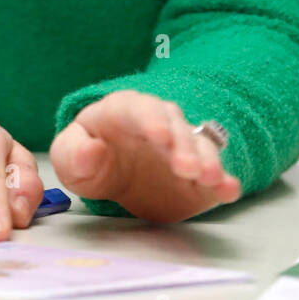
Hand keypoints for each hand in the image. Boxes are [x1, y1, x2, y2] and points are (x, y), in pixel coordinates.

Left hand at [49, 90, 240, 223]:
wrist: (116, 174)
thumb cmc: (90, 157)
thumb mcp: (69, 156)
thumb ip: (73, 153)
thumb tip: (90, 152)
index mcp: (125, 111)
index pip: (140, 109)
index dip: (151, 120)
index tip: (159, 136)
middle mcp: (161, 124)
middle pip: (176, 127)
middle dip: (183, 146)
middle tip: (186, 167)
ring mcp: (182, 149)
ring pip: (200, 148)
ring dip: (207, 161)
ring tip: (210, 177)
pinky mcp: (198, 177)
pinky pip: (215, 177)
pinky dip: (224, 183)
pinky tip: (229, 191)